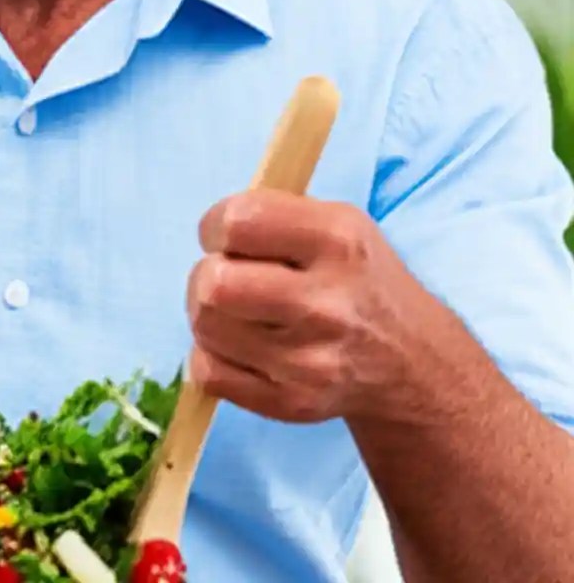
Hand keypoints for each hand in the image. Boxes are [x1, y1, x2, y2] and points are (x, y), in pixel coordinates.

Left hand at [186, 189, 468, 423]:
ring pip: (205, 326)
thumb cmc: (357, 281)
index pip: (238, 221)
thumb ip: (272, 215)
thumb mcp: (339, 224)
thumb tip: (211, 229)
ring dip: (209, 315)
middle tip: (227, 279)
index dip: (216, 227)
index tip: (227, 239)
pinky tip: (240, 348)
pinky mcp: (290, 401)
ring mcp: (309, 361)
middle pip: (213, 283)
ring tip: (239, 313)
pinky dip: (211, 357)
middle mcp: (327, 303)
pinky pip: (208, 373)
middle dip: (206, 275)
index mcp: (339, 241)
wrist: (412, 363)